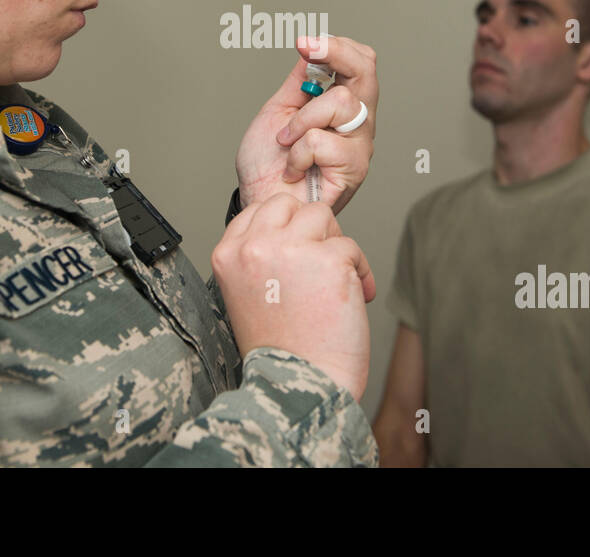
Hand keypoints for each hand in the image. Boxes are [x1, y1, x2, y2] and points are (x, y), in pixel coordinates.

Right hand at [211, 193, 374, 401]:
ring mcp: (291, 249)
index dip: (285, 226)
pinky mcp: (329, 259)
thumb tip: (291, 230)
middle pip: (290, 205)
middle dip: (309, 227)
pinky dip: (360, 271)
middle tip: (320, 259)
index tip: (297, 249)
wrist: (300, 384)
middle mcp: (255, 247)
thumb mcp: (245, 294)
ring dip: (336, 246)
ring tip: (337, 279)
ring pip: (323, 217)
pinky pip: (351, 247)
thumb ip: (258, 257)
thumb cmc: (279, 348)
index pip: (258, 210)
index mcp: (229, 255)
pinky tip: (355, 296)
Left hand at [234, 33, 377, 215]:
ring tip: (286, 143)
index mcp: (343, 106)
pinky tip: (293, 169)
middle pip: (366, 72)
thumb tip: (310, 50)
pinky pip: (322, 141)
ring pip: (341, 102)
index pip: (361, 63)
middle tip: (306, 48)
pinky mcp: (353, 171)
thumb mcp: (278, 112)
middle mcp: (358, 123)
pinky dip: (296, 153)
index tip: (305, 43)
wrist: (259, 201)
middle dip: (335, 53)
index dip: (338, 46)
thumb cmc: (267, 165)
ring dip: (301, 121)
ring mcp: (359, 146)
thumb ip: (299, 84)